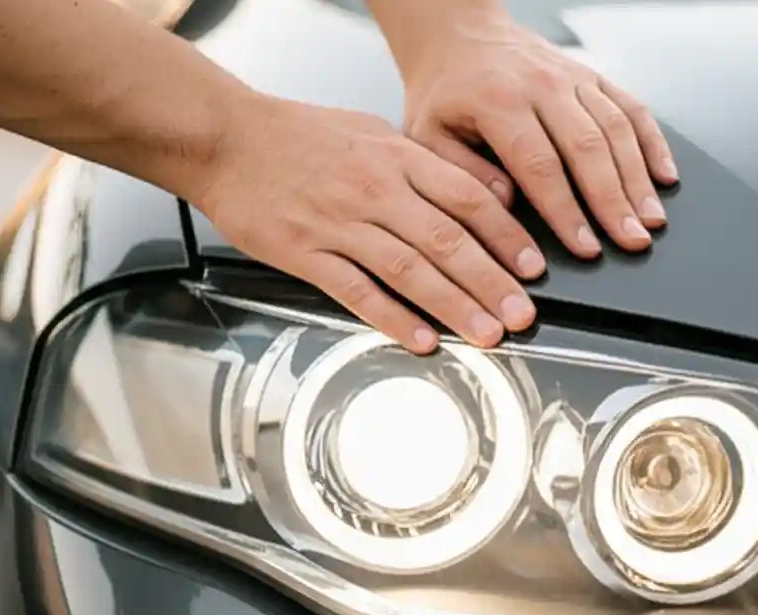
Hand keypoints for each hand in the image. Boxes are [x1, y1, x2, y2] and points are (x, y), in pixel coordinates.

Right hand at [190, 95, 544, 352]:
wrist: (225, 138)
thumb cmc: (298, 136)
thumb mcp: (371, 132)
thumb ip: (423, 165)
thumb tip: (480, 194)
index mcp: (396, 156)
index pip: (468, 198)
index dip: (506, 237)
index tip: (533, 268)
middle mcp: (374, 189)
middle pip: (447, 240)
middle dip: (492, 282)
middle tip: (523, 314)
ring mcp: (339, 223)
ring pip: (409, 270)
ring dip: (455, 306)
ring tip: (487, 334)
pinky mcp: (304, 253)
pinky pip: (357, 290)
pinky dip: (394, 318)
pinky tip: (423, 339)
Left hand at [383, 6, 677, 256]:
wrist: (457, 35)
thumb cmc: (442, 94)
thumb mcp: (427, 136)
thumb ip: (462, 173)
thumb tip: (507, 205)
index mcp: (497, 100)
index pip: (540, 165)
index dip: (567, 210)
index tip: (585, 248)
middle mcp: (541, 84)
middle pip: (588, 148)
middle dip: (614, 200)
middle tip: (632, 242)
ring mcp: (572, 77)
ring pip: (617, 128)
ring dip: (638, 178)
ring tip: (652, 221)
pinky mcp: (592, 76)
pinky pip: (632, 107)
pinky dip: (653, 143)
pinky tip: (665, 177)